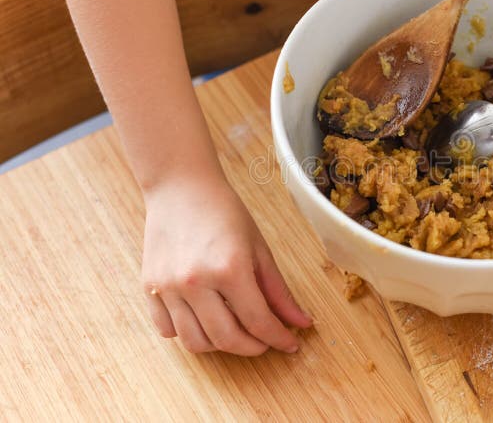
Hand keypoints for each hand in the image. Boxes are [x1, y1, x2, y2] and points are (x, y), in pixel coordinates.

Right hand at [141, 175, 311, 355]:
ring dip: (220, 346)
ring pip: (195, 342)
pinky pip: (168, 329)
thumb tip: (301, 322)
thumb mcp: (258, 248)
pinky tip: (205, 319)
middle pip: (226, 339)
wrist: (181, 187)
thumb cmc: (223, 212)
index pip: (258, 321)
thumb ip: (278, 290)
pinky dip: (188, 333)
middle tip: (265, 341)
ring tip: (236, 331)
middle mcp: (195, 282)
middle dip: (252, 347)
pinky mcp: (149, 287)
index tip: (290, 344)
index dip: (279, 338)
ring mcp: (168, 286)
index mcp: (229, 268)